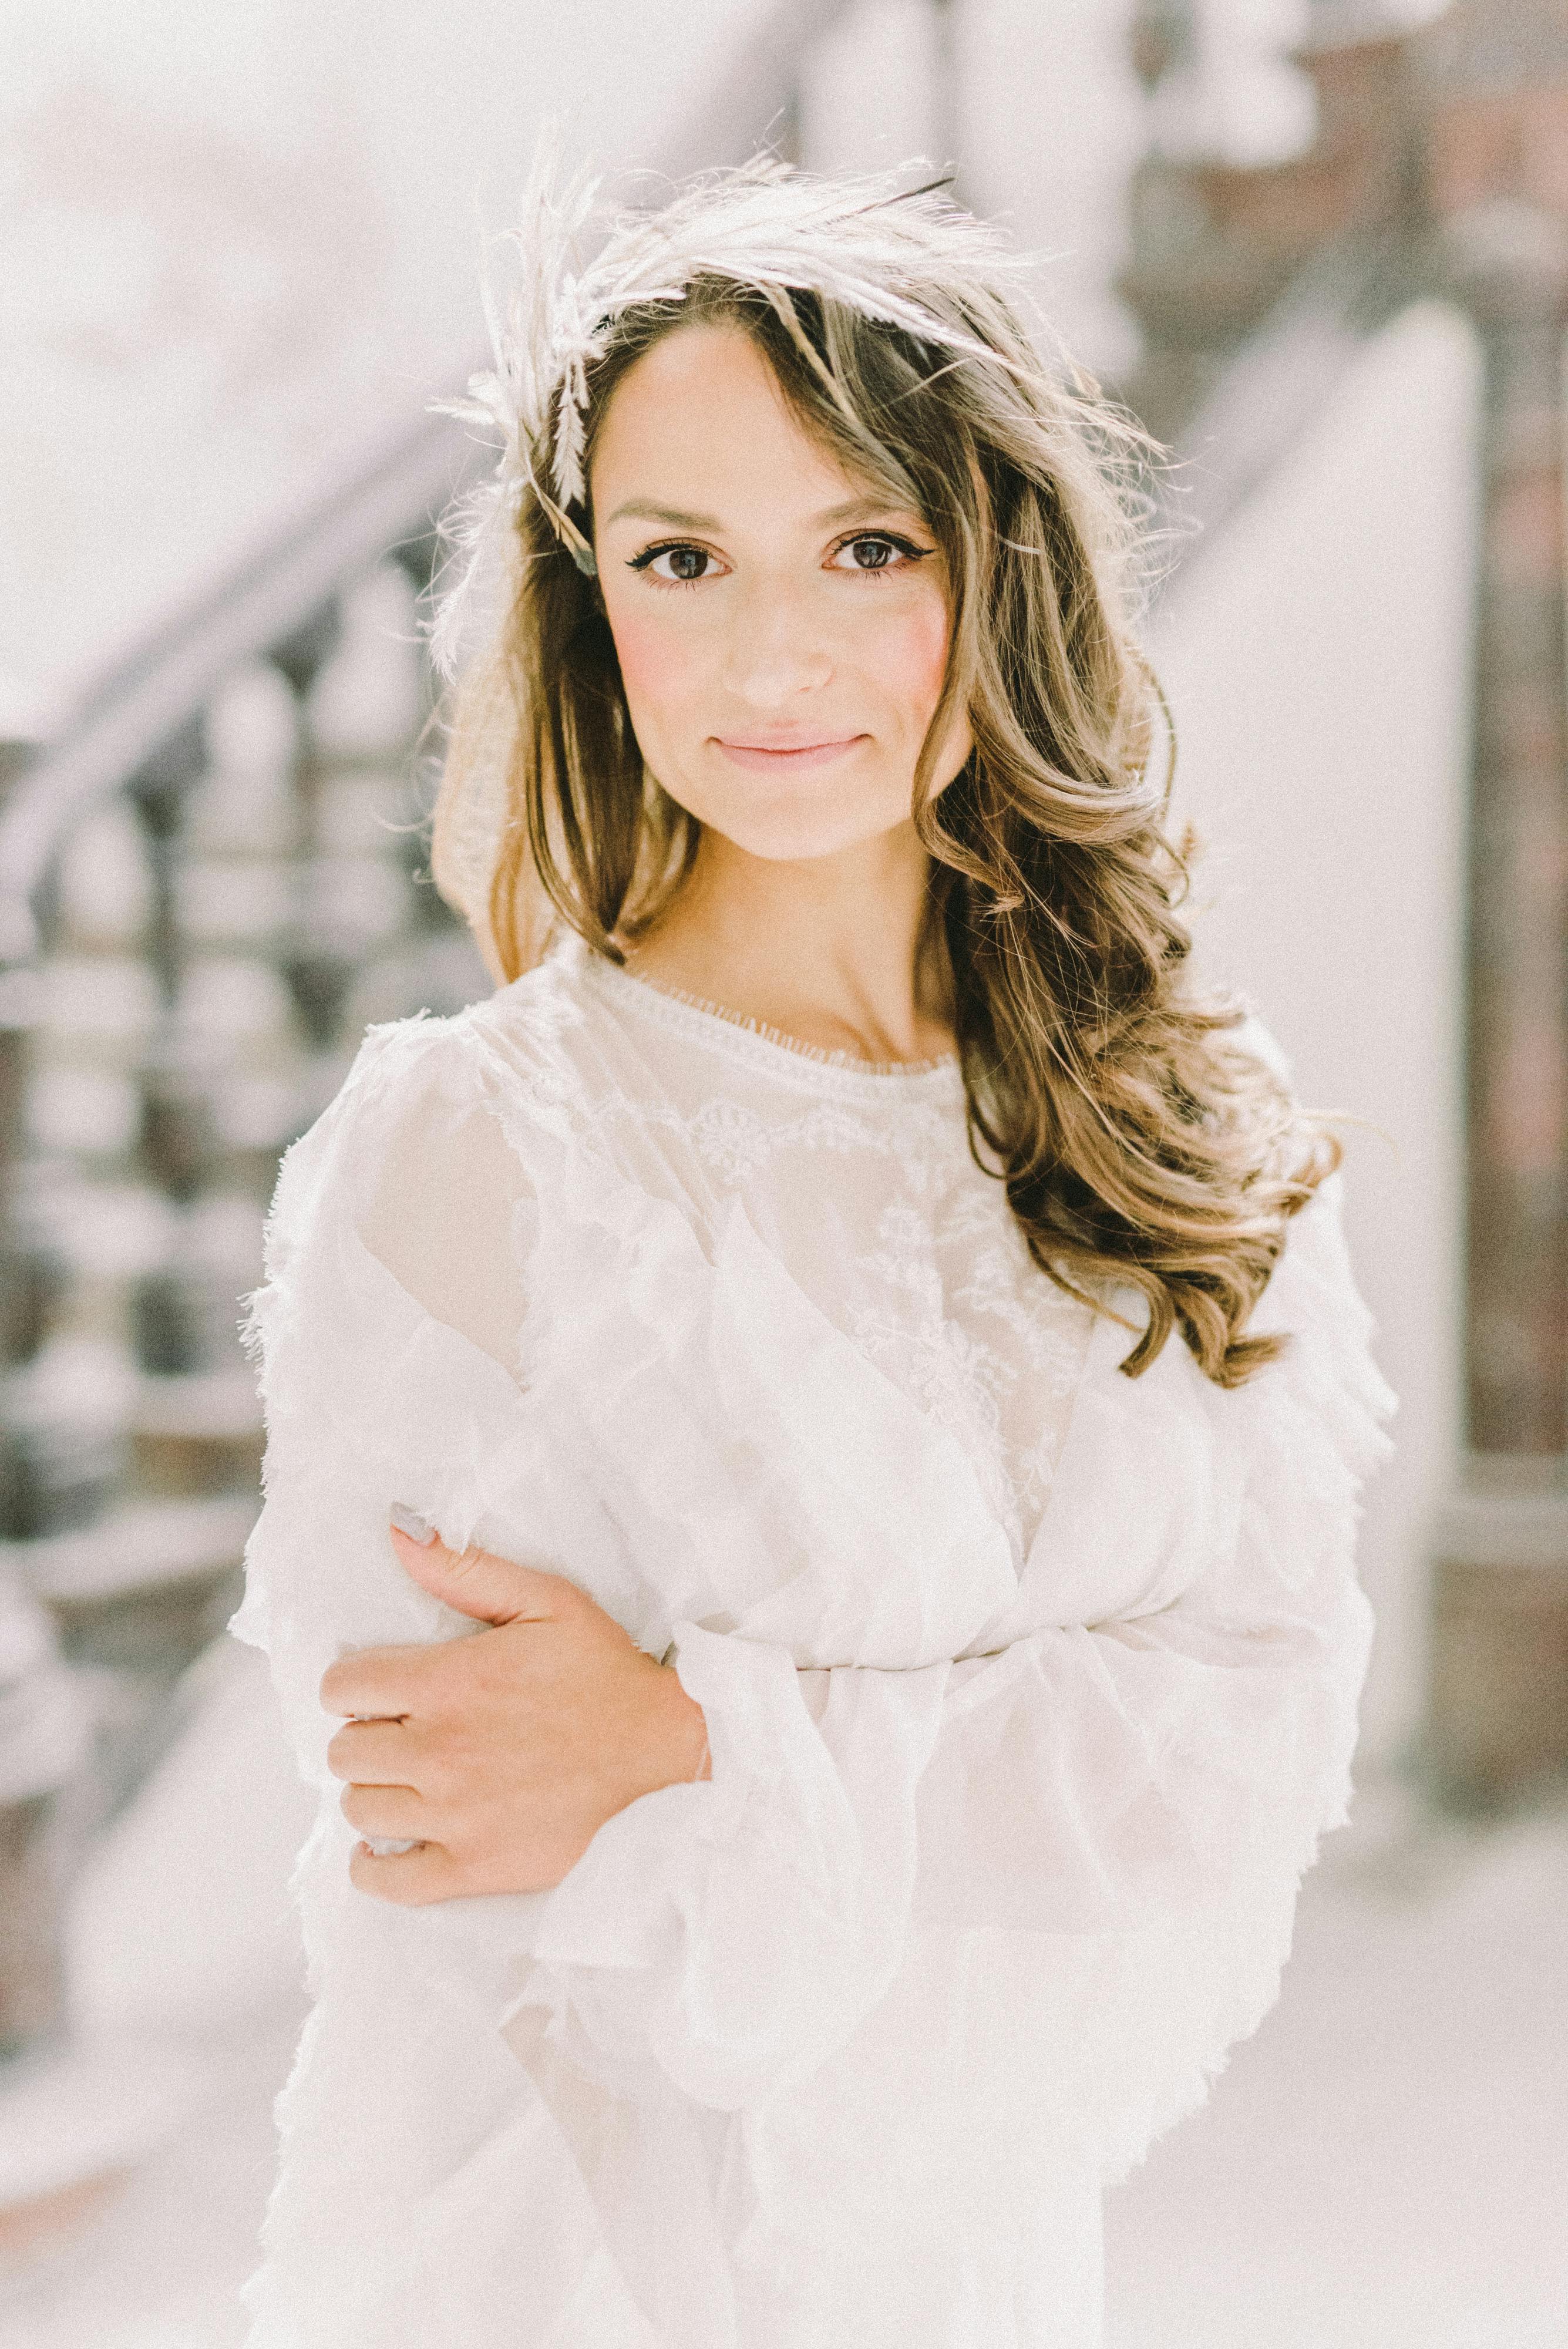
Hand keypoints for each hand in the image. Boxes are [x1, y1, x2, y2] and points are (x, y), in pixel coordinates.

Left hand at [320, 1515, 708, 1905]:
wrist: (666, 1755)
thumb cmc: (607, 1674)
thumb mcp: (547, 1601)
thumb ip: (465, 1570)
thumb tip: (398, 1529)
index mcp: (449, 1683)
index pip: (342, 1688)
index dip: (356, 1686)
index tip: (384, 1691)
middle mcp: (440, 1751)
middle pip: (344, 1752)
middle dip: (366, 1737)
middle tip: (404, 1734)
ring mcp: (454, 1816)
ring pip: (359, 1810)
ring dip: (376, 1794)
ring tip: (410, 1783)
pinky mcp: (475, 1868)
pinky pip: (389, 1883)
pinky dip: (375, 1870)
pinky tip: (389, 1848)